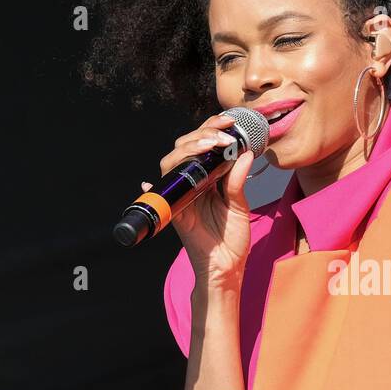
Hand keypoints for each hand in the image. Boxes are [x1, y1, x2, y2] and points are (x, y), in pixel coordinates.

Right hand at [142, 111, 258, 289]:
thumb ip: (238, 180)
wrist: (228, 267)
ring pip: (172, 162)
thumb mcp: (239, 205)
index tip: (231, 122)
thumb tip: (243, 153)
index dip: (213, 128)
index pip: (204, 144)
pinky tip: (147, 183)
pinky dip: (151, 190)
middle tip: (224, 133)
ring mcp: (182, 195)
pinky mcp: (176, 212)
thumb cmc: (232, 238)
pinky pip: (160, 196)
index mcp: (208, 177)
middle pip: (185, 147)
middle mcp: (192, 182)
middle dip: (203, 133)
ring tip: (212, 145)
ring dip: (190, 149)